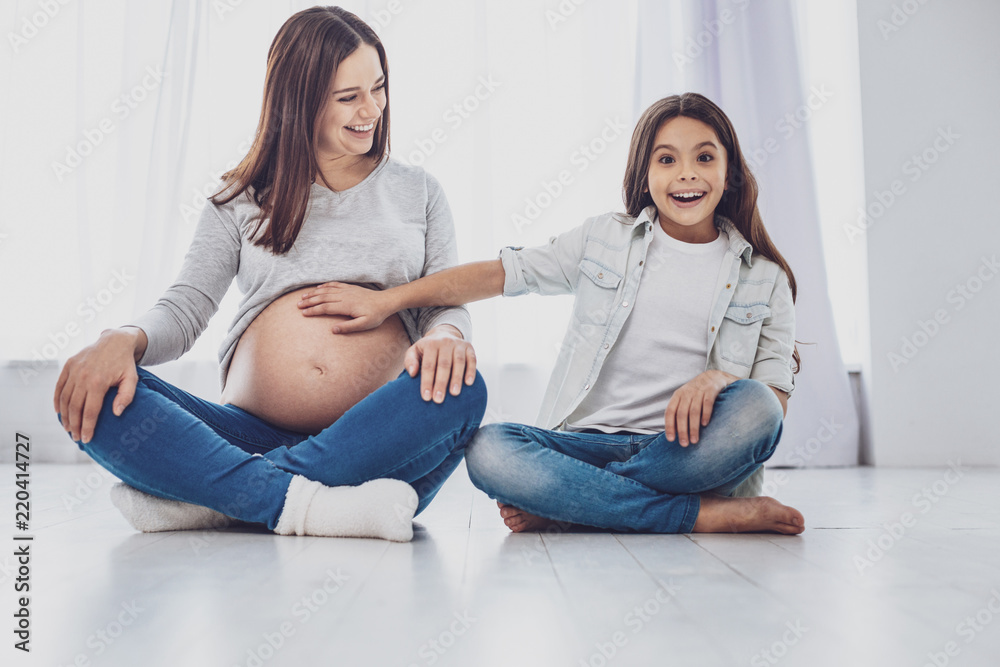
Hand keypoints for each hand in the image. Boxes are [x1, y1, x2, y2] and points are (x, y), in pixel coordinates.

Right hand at [52, 329, 142, 443]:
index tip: (86, 439)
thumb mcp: (132, 379)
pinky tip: (59, 412)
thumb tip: (117, 414)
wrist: (115, 341)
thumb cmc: (125, 364)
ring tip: (68, 428)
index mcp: (98, 382)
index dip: (87, 427)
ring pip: (64, 399)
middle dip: (74, 425)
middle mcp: (83, 377)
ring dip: (64, 416)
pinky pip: (59, 386)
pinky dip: (57, 400)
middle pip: (74, 408)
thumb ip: (126, 397)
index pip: (89, 411)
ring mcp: (73, 370)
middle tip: (76, 438)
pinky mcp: (68, 365)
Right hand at [297, 282, 392, 332]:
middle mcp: (344, 296)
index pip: (326, 308)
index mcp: (346, 306)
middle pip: (322, 298)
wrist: (385, 301)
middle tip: (298, 305)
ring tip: (303, 296)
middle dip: (309, 301)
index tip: (303, 313)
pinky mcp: (349, 287)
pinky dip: (324, 286)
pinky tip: (318, 288)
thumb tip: (333, 330)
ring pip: (326, 290)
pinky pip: (334, 284)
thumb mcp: (364, 325)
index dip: (313, 310)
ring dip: (314, 293)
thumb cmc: (375, 315)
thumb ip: (349, 327)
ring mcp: (346, 290)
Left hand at [406, 325, 476, 402]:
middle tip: (438, 399)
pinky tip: (469, 383)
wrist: (444, 333)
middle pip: (443, 364)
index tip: (426, 397)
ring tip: (454, 393)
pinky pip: (472, 359)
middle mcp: (445, 342)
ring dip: (457, 378)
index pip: (428, 365)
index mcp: (430, 344)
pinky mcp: (470, 347)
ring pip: (459, 362)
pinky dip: (471, 371)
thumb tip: (412, 373)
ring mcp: (459, 344)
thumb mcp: (414, 351)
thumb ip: (410, 361)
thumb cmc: (427, 349)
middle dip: (441, 383)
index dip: (427, 381)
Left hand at [664, 370, 738, 446]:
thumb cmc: (698, 392)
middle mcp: (687, 393)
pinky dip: (705, 414)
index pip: (670, 411)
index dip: (669, 426)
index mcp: (678, 396)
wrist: (714, 376)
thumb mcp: (686, 398)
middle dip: (682, 430)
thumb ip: (680, 411)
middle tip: (684, 444)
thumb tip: (675, 432)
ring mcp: (699, 391)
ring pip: (694, 411)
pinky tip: (705, 424)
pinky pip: (707, 403)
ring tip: (695, 440)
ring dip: (693, 427)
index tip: (671, 439)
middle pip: (682, 414)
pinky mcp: (711, 389)